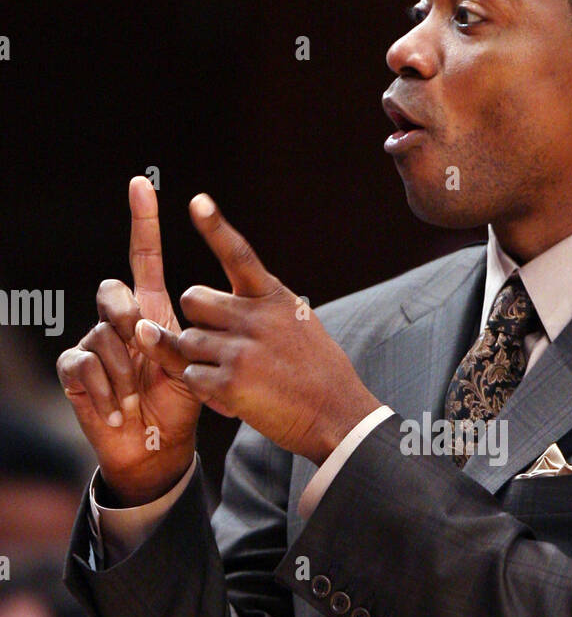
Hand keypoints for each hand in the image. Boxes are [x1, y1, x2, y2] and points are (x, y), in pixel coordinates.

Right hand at [57, 177, 200, 504]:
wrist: (157, 447)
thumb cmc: (178, 405)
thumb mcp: (190, 370)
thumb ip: (176, 342)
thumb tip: (142, 324)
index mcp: (152, 311)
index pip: (143, 258)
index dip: (143, 223)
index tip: (142, 185)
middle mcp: (119, 321)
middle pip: (112, 291)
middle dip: (127, 317)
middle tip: (143, 349)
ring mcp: (95, 344)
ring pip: (103, 337)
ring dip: (125, 372)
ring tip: (137, 399)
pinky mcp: (76, 370)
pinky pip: (83, 364)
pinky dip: (104, 391)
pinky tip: (117, 411)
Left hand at [138, 192, 381, 463]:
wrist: (338, 415)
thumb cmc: (318, 373)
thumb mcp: (300, 324)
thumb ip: (263, 307)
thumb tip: (222, 302)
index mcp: (274, 299)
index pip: (239, 255)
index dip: (215, 227)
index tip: (196, 201)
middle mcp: (256, 318)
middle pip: (193, 299)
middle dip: (199, 319)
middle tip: (219, 341)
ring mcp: (241, 350)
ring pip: (187, 340)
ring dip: (198, 358)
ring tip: (231, 373)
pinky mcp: (230, 383)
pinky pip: (190, 374)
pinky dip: (203, 387)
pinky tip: (229, 393)